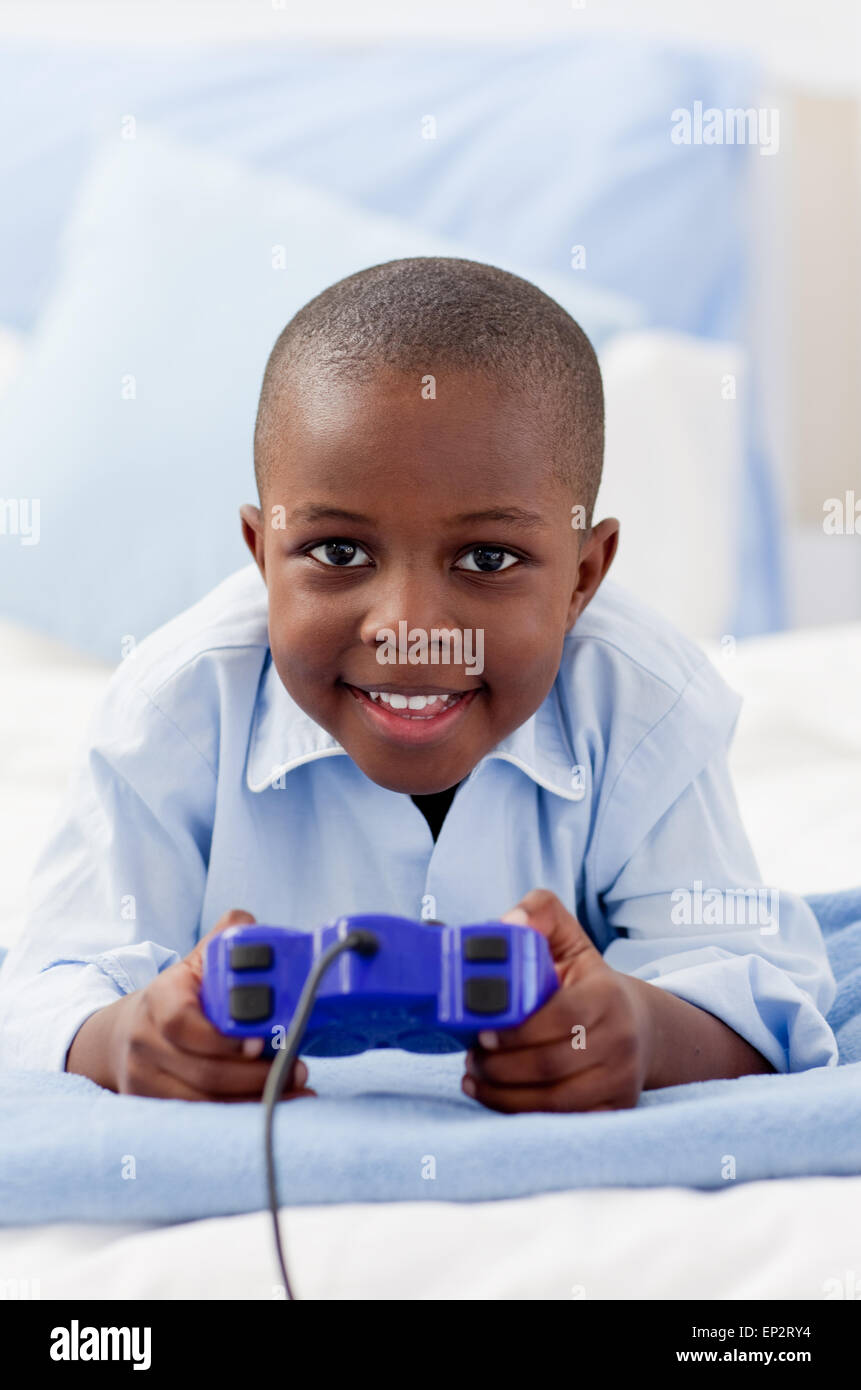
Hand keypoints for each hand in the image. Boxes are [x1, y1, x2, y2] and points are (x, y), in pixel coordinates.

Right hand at [66, 910, 315, 1101]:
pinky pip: (198, 1118)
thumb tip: (250, 925)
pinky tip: (269, 1107)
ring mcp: (145, 1079)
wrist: (124, 1034)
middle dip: (256, 1076)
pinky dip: (237, 1115)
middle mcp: (146, 1042)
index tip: (262, 1043)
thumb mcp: (194, 964)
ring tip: (294, 1090)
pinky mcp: (151, 1106)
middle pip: (203, 1072)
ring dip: (253, 1100)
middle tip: (298, 1070)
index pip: (183, 1023)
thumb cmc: (174, 996)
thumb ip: (224, 941)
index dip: (223, 1039)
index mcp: (159, 1000)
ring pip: (203, 1102)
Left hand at [462, 888, 652, 1112]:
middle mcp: (622, 1040)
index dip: (516, 1030)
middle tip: (470, 1057)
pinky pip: (563, 1121)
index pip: (560, 1017)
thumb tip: (508, 923)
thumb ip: (539, 914)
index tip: (480, 1033)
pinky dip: (522, 1114)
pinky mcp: (614, 1108)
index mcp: (608, 995)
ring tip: (474, 1077)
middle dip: (500, 1066)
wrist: (638, 1026)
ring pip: (554, 1100)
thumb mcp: (569, 939)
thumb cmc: (587, 981)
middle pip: (551, 1064)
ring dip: (503, 1094)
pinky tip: (495, 1098)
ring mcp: (621, 1079)